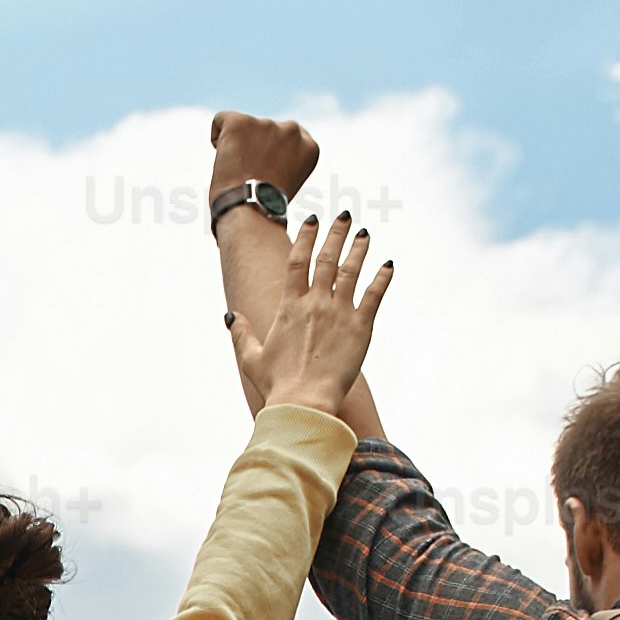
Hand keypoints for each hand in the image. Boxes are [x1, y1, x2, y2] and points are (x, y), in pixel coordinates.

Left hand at [206, 110, 320, 209]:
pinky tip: (223, 158)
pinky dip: (217, 136)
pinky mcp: (241, 122)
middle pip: (265, 130)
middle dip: (256, 147)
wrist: (250, 211)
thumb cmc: (265, 207)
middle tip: (250, 173)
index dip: (272, 154)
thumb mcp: (288, 180)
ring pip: (244, 127)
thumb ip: (285, 159)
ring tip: (239, 171)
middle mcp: (293, 131)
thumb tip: (268, 153)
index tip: (266, 172)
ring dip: (239, 146)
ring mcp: (267, 124)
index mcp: (309, 146)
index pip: (287, 138)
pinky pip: (221, 119)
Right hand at [226, 210, 392, 415]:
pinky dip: (382, 278)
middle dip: (336, 234)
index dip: (306, 237)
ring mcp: (339, 313)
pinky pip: (374, 295)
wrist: (304, 402)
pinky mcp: (360, 328)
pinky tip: (388, 265)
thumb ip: (242, 334)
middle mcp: (315, 303)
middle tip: (344, 217)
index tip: (312, 220)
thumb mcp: (251, 358)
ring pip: (352, 271)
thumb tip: (231, 317)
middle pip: (327, 258)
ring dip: (359, 249)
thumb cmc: (276, 385)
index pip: (297, 260)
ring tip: (365, 233)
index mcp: (289, 307)